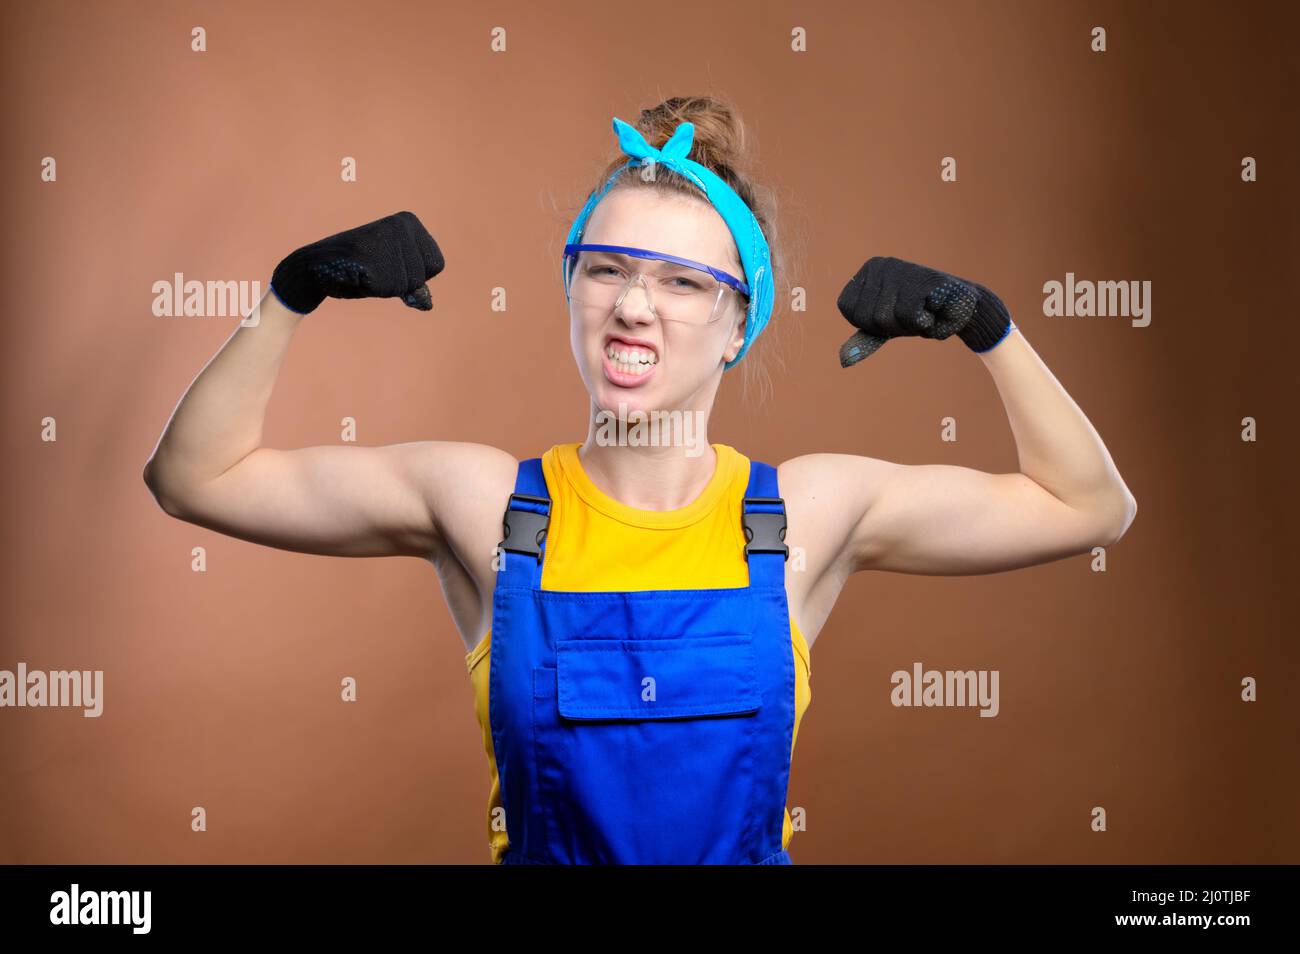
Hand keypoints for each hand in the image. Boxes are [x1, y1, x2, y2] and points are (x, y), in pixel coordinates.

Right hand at [270, 211, 444, 314]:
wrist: (315, 267)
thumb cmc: (358, 269)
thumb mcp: (394, 273)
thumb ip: (415, 283)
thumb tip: (426, 304)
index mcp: (409, 221)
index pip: (435, 264)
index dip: (413, 275)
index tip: (387, 263)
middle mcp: (401, 224)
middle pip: (422, 276)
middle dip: (400, 282)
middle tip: (373, 268)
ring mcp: (388, 239)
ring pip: (408, 285)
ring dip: (386, 286)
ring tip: (366, 270)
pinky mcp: (374, 256)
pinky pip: (391, 289)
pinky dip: (375, 289)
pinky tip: (359, 275)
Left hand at [836, 256, 1012, 366]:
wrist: (962, 308)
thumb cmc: (921, 315)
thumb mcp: (888, 328)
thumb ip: (864, 340)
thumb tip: (843, 361)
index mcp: (866, 272)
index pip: (850, 311)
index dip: (873, 324)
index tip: (894, 314)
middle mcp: (880, 264)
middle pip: (869, 317)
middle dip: (893, 326)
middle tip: (913, 314)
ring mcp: (900, 269)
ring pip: (886, 318)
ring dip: (910, 325)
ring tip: (924, 310)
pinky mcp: (922, 279)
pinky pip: (908, 316)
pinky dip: (924, 323)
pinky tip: (935, 309)